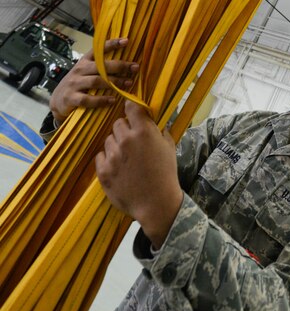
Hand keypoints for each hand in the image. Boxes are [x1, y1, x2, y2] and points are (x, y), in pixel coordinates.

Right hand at [50, 38, 138, 123]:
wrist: (57, 101)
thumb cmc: (78, 84)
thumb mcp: (85, 71)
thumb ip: (100, 67)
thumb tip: (126, 65)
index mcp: (84, 61)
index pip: (98, 49)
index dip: (112, 44)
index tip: (126, 41)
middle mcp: (79, 70)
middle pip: (101, 66)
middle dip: (120, 66)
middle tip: (135, 68)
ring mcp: (74, 83)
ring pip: (97, 81)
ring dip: (115, 83)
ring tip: (128, 84)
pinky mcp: (71, 98)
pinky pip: (88, 99)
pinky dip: (102, 100)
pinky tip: (113, 100)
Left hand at [95, 100, 182, 247]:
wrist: (156, 203)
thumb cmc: (166, 174)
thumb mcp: (169, 148)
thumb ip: (160, 131)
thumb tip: (153, 122)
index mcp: (143, 132)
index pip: (131, 107)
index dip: (132, 108)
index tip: (133, 112)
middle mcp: (125, 140)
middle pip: (118, 123)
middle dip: (125, 129)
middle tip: (132, 141)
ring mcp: (112, 156)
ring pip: (108, 139)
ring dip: (116, 145)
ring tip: (126, 158)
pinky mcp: (103, 170)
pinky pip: (100, 156)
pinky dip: (107, 159)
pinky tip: (118, 168)